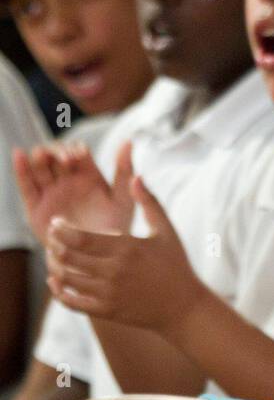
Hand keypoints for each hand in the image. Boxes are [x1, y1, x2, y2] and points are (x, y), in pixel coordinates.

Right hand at [13, 140, 133, 243]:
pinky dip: (21, 169)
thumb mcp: (123, 198)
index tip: (79, 156)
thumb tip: (128, 140)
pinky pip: (26, 186)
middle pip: (56, 157)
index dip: (76, 150)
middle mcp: (67, 181)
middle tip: (65, 161)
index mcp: (88, 175)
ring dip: (40, 157)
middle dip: (57, 153)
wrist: (97, 259)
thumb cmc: (115, 229)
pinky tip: (19, 155)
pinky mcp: (36, 208)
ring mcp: (51, 193)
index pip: (77, 153)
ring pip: (40, 167)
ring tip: (43, 156)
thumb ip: (124, 170)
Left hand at [46, 171, 203, 332]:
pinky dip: (59, 292)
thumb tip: (135, 177)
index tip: (56, 223)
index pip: (81, 238)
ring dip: (55, 266)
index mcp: (127, 248)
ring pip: (68, 279)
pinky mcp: (107, 311)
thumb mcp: (166, 230)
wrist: (183, 307)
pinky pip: (73, 303)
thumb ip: (149, 202)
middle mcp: (115, 271)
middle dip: (54, 245)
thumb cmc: (175, 264)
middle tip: (51, 237)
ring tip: (53, 255)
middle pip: (69, 257)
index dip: (62, 230)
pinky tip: (55, 280)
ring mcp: (110, 294)